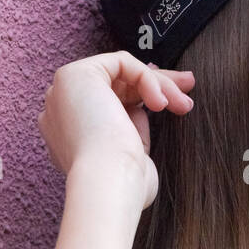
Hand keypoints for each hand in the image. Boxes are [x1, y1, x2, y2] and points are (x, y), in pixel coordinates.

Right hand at [38, 50, 194, 209]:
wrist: (109, 185)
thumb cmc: (124, 183)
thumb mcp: (132, 154)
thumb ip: (133, 129)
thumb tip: (144, 107)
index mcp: (70, 132)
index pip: (109, 101)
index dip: (141, 94)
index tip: (171, 98)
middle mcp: (62, 110)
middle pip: (116, 84)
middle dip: (157, 83)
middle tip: (187, 88)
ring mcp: (64, 91)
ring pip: (121, 72)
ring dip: (160, 83)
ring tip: (183, 104)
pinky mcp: (75, 75)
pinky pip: (121, 63)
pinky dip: (147, 78)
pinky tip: (160, 103)